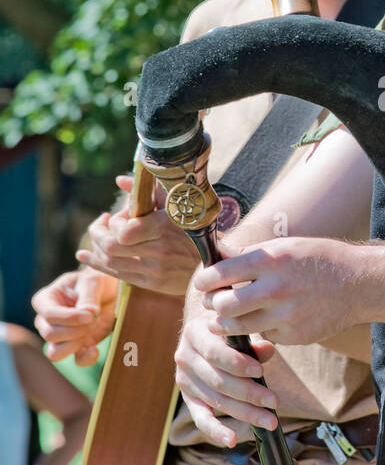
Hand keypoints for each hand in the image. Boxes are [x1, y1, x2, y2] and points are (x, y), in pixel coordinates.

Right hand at [32, 268, 116, 364]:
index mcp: (45, 300)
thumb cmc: (95, 281)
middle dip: (75, 330)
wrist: (110, 291)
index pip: (48, 314)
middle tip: (93, 319)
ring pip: (56, 352)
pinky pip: (76, 360)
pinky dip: (86, 358)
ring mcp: (60, 336)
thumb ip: (88, 297)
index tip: (89, 315)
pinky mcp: (77, 346)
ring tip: (92, 330)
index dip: (68, 318)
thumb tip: (87, 315)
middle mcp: (47, 321)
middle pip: (50, 334)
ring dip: (76, 344)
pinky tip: (95, 349)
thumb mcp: (93, 281)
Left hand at [76, 174, 199, 295]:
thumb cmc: (195, 225)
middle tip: (100, 225)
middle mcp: (160, 250)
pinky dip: (97, 265)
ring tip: (98, 238)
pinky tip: (86, 257)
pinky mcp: (154, 284)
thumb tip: (120, 181)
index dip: (113, 223)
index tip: (117, 215)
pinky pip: (117, 275)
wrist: (217, 260)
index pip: (123, 231)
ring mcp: (156, 270)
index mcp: (165, 226)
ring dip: (96, 249)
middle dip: (97, 234)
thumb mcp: (177, 202)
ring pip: (110, 263)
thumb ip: (148, 191)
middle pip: (111, 248)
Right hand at [175, 314, 278, 446]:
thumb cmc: (228, 328)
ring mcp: (184, 380)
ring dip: (245, 413)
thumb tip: (268, 350)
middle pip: (218, 381)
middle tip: (274, 402)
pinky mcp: (188, 398)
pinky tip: (232, 440)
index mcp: (195, 333)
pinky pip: (201, 418)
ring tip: (269, 421)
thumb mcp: (239, 326)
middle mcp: (184, 357)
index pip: (215, 353)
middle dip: (249, 393)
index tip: (261, 370)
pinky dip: (216, 431)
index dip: (237, 363)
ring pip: (216, 401)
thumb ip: (253, 339)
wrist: (206, 330)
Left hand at [193, 237, 364, 348]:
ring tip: (227, 316)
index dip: (204, 280)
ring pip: (237, 328)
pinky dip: (260, 329)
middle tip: (215, 302)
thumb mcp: (285, 246)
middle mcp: (276, 289)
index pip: (221, 273)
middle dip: (213, 305)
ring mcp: (286, 316)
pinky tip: (268, 318)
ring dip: (227, 323)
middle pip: (223, 306)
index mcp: (271, 260)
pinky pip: (264, 336)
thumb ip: (249, 253)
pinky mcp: (295, 336)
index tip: (202, 283)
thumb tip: (216, 253)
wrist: (359, 284)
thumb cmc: (318, 259)